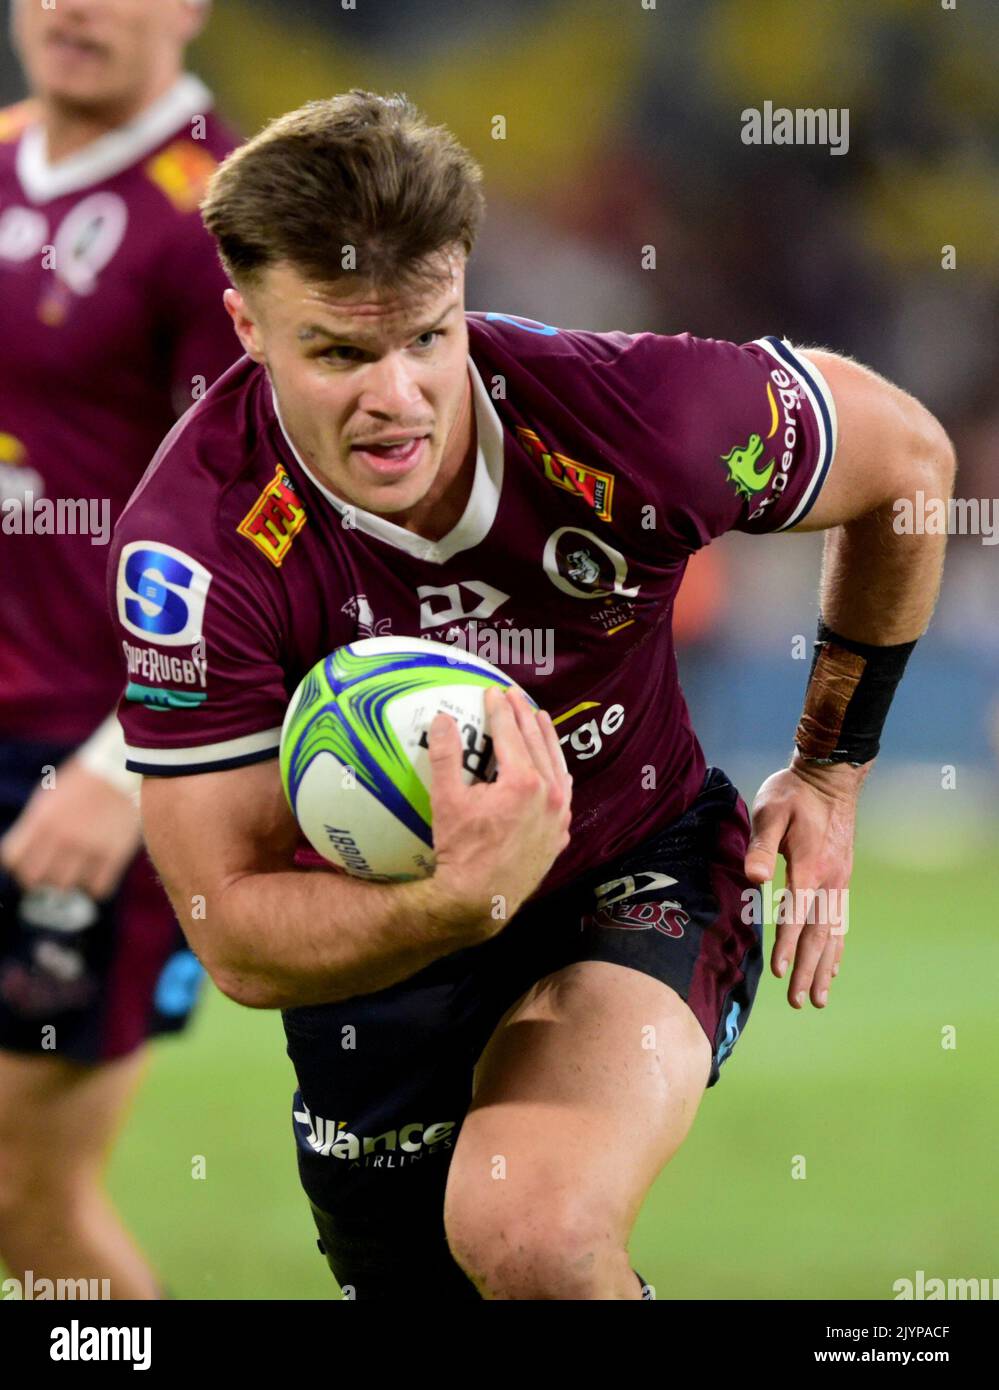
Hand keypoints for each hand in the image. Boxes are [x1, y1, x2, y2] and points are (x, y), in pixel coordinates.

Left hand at [0, 756, 142, 900]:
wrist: (127, 768)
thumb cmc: (86, 780)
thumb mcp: (51, 795)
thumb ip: (36, 824)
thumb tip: (28, 853)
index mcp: (41, 818)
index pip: (12, 859)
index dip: (18, 866)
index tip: (29, 865)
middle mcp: (61, 836)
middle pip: (34, 879)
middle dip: (41, 878)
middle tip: (53, 873)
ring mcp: (88, 847)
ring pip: (65, 887)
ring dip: (70, 881)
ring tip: (79, 870)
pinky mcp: (115, 854)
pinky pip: (99, 888)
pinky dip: (98, 884)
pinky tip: (100, 871)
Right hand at [424, 686, 572, 938]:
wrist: (482, 899)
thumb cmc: (461, 852)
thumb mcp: (447, 801)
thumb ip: (446, 756)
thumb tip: (442, 719)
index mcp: (523, 781)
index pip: (511, 733)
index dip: (500, 709)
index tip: (492, 692)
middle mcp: (548, 794)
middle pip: (537, 743)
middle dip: (525, 716)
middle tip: (514, 697)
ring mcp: (558, 815)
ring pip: (557, 765)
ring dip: (546, 739)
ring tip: (539, 718)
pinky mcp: (559, 834)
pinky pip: (563, 794)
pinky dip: (557, 773)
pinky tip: (553, 768)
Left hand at [744, 752, 871, 1009]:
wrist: (830, 779)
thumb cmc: (792, 793)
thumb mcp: (770, 811)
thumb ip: (761, 846)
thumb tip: (753, 879)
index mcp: (808, 866)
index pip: (796, 913)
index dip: (787, 945)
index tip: (780, 974)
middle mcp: (829, 880)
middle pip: (818, 933)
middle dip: (808, 969)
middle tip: (800, 1002)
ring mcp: (839, 881)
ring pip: (832, 933)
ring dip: (824, 967)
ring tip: (819, 999)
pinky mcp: (842, 879)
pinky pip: (840, 921)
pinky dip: (835, 948)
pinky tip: (832, 966)